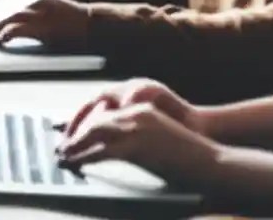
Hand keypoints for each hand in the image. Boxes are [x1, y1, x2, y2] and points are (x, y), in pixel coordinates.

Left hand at [0, 0, 88, 49]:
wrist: (93, 25)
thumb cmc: (68, 25)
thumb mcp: (44, 14)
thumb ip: (25, 17)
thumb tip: (2, 29)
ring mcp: (39, 11)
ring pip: (5, 15)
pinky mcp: (44, 25)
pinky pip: (20, 27)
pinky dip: (8, 32)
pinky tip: (2, 40)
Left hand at [55, 103, 218, 185]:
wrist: (211, 161)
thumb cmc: (186, 155)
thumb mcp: (156, 137)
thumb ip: (133, 138)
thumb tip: (110, 147)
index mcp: (140, 108)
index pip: (102, 111)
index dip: (81, 122)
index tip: (67, 133)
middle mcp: (136, 112)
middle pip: (93, 119)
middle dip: (74, 134)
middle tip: (61, 148)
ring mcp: (136, 127)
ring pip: (94, 133)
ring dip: (75, 145)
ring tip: (64, 157)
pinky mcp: (137, 145)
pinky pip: (101, 150)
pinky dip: (85, 157)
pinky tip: (76, 164)